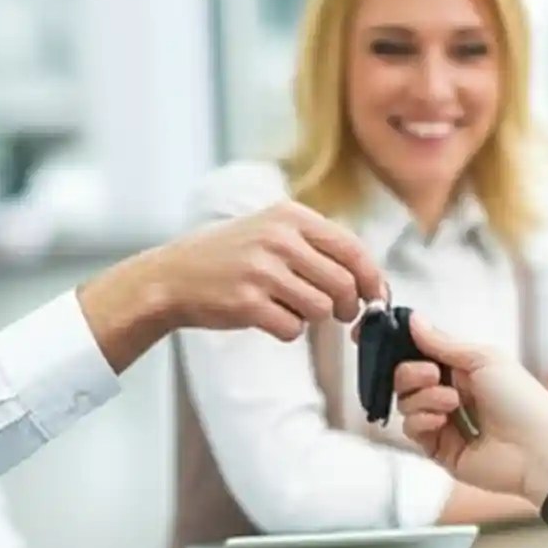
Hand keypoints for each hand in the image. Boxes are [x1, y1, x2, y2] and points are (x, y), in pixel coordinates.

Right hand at [157, 200, 386, 336]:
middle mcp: (279, 239)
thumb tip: (368, 279)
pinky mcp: (247, 303)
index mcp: (290, 216)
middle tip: (339, 313)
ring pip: (320, 310)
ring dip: (313, 318)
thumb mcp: (270, 229)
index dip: (372, 278)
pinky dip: (287, 330)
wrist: (172, 276)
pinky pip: (292, 329)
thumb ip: (316, 246)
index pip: (352, 249)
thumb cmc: (228, 256)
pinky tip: (268, 317)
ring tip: (291, 308)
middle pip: (342, 284)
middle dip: (347, 306)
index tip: (374, 296)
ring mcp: (262, 271)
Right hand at [394, 314, 547, 505]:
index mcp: (463, 372)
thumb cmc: (521, 401)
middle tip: (431, 375)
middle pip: (406, 381)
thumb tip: (414, 319)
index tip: (411, 347)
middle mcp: (450, 396)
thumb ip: (443, 343)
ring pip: (406, 405)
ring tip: (452, 403)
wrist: (536, 450)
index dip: (412, 352)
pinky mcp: (438, 450)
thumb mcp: (484, 359)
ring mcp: (443, 424)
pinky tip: (441, 421)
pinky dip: (421, 421)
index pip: (422, 357)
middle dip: (412, 374)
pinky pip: (412, 431)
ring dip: (424, 399)